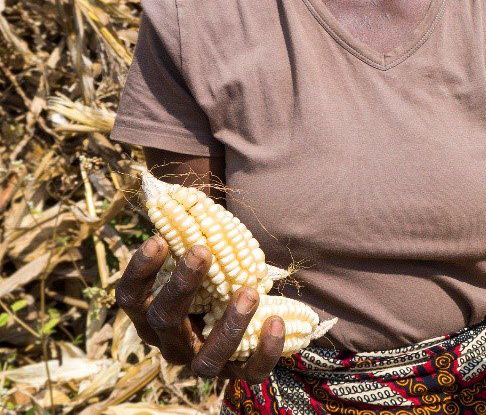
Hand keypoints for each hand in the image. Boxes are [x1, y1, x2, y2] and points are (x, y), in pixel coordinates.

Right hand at [115, 236, 285, 381]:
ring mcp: (201, 362)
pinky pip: (248, 373)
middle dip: (182, 285)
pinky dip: (264, 351)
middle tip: (203, 250)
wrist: (246, 315)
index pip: (131, 296)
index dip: (139, 270)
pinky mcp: (236, 373)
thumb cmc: (215, 277)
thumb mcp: (203, 257)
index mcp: (152, 312)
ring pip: (205, 360)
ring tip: (249, 291)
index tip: (158, 239)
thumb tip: (179, 191)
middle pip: (164, 320)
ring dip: (228, 325)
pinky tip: (276, 321)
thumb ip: (193, 234)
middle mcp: (170, 341)